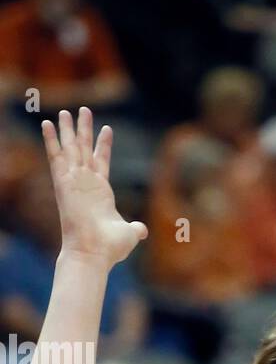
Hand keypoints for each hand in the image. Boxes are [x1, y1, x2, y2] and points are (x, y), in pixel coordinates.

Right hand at [41, 107, 147, 266]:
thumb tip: (142, 231)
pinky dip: (50, 140)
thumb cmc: (109, 248)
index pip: (102, 162)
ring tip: (65, 110)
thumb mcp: (129, 234)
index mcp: (101, 193)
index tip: (107, 128)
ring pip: (71, 148)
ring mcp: (74, 182)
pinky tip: (45, 123)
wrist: (93, 253)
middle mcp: (86, 184)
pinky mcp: (63, 183)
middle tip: (83, 110)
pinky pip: (56, 156)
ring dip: (68, 129)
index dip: (104, 145)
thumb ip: (135, 228)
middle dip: (84, 130)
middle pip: (85, 150)